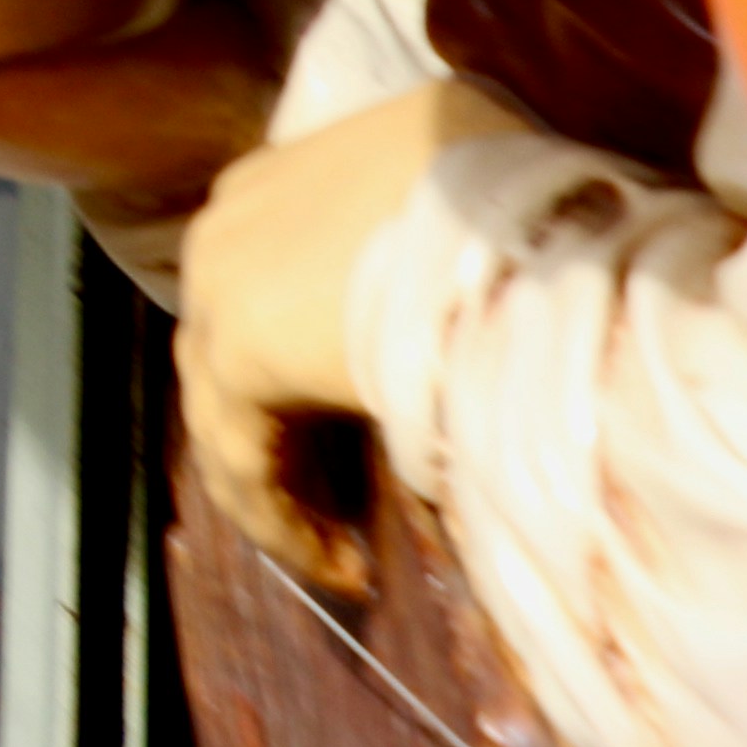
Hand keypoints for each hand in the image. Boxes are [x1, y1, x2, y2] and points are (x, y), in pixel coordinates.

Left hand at [176, 79, 531, 588]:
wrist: (521, 220)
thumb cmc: (525, 203)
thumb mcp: (471, 203)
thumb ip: (437, 245)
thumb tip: (461, 301)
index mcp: (282, 180)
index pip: (271, 283)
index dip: (303, 361)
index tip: (356, 432)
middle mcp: (231, 221)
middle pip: (241, 348)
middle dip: (290, 431)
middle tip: (349, 509)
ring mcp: (221, 283)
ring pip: (230, 408)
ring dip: (287, 487)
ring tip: (348, 554)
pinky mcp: (237, 352)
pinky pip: (239, 458)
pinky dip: (282, 518)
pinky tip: (343, 566)